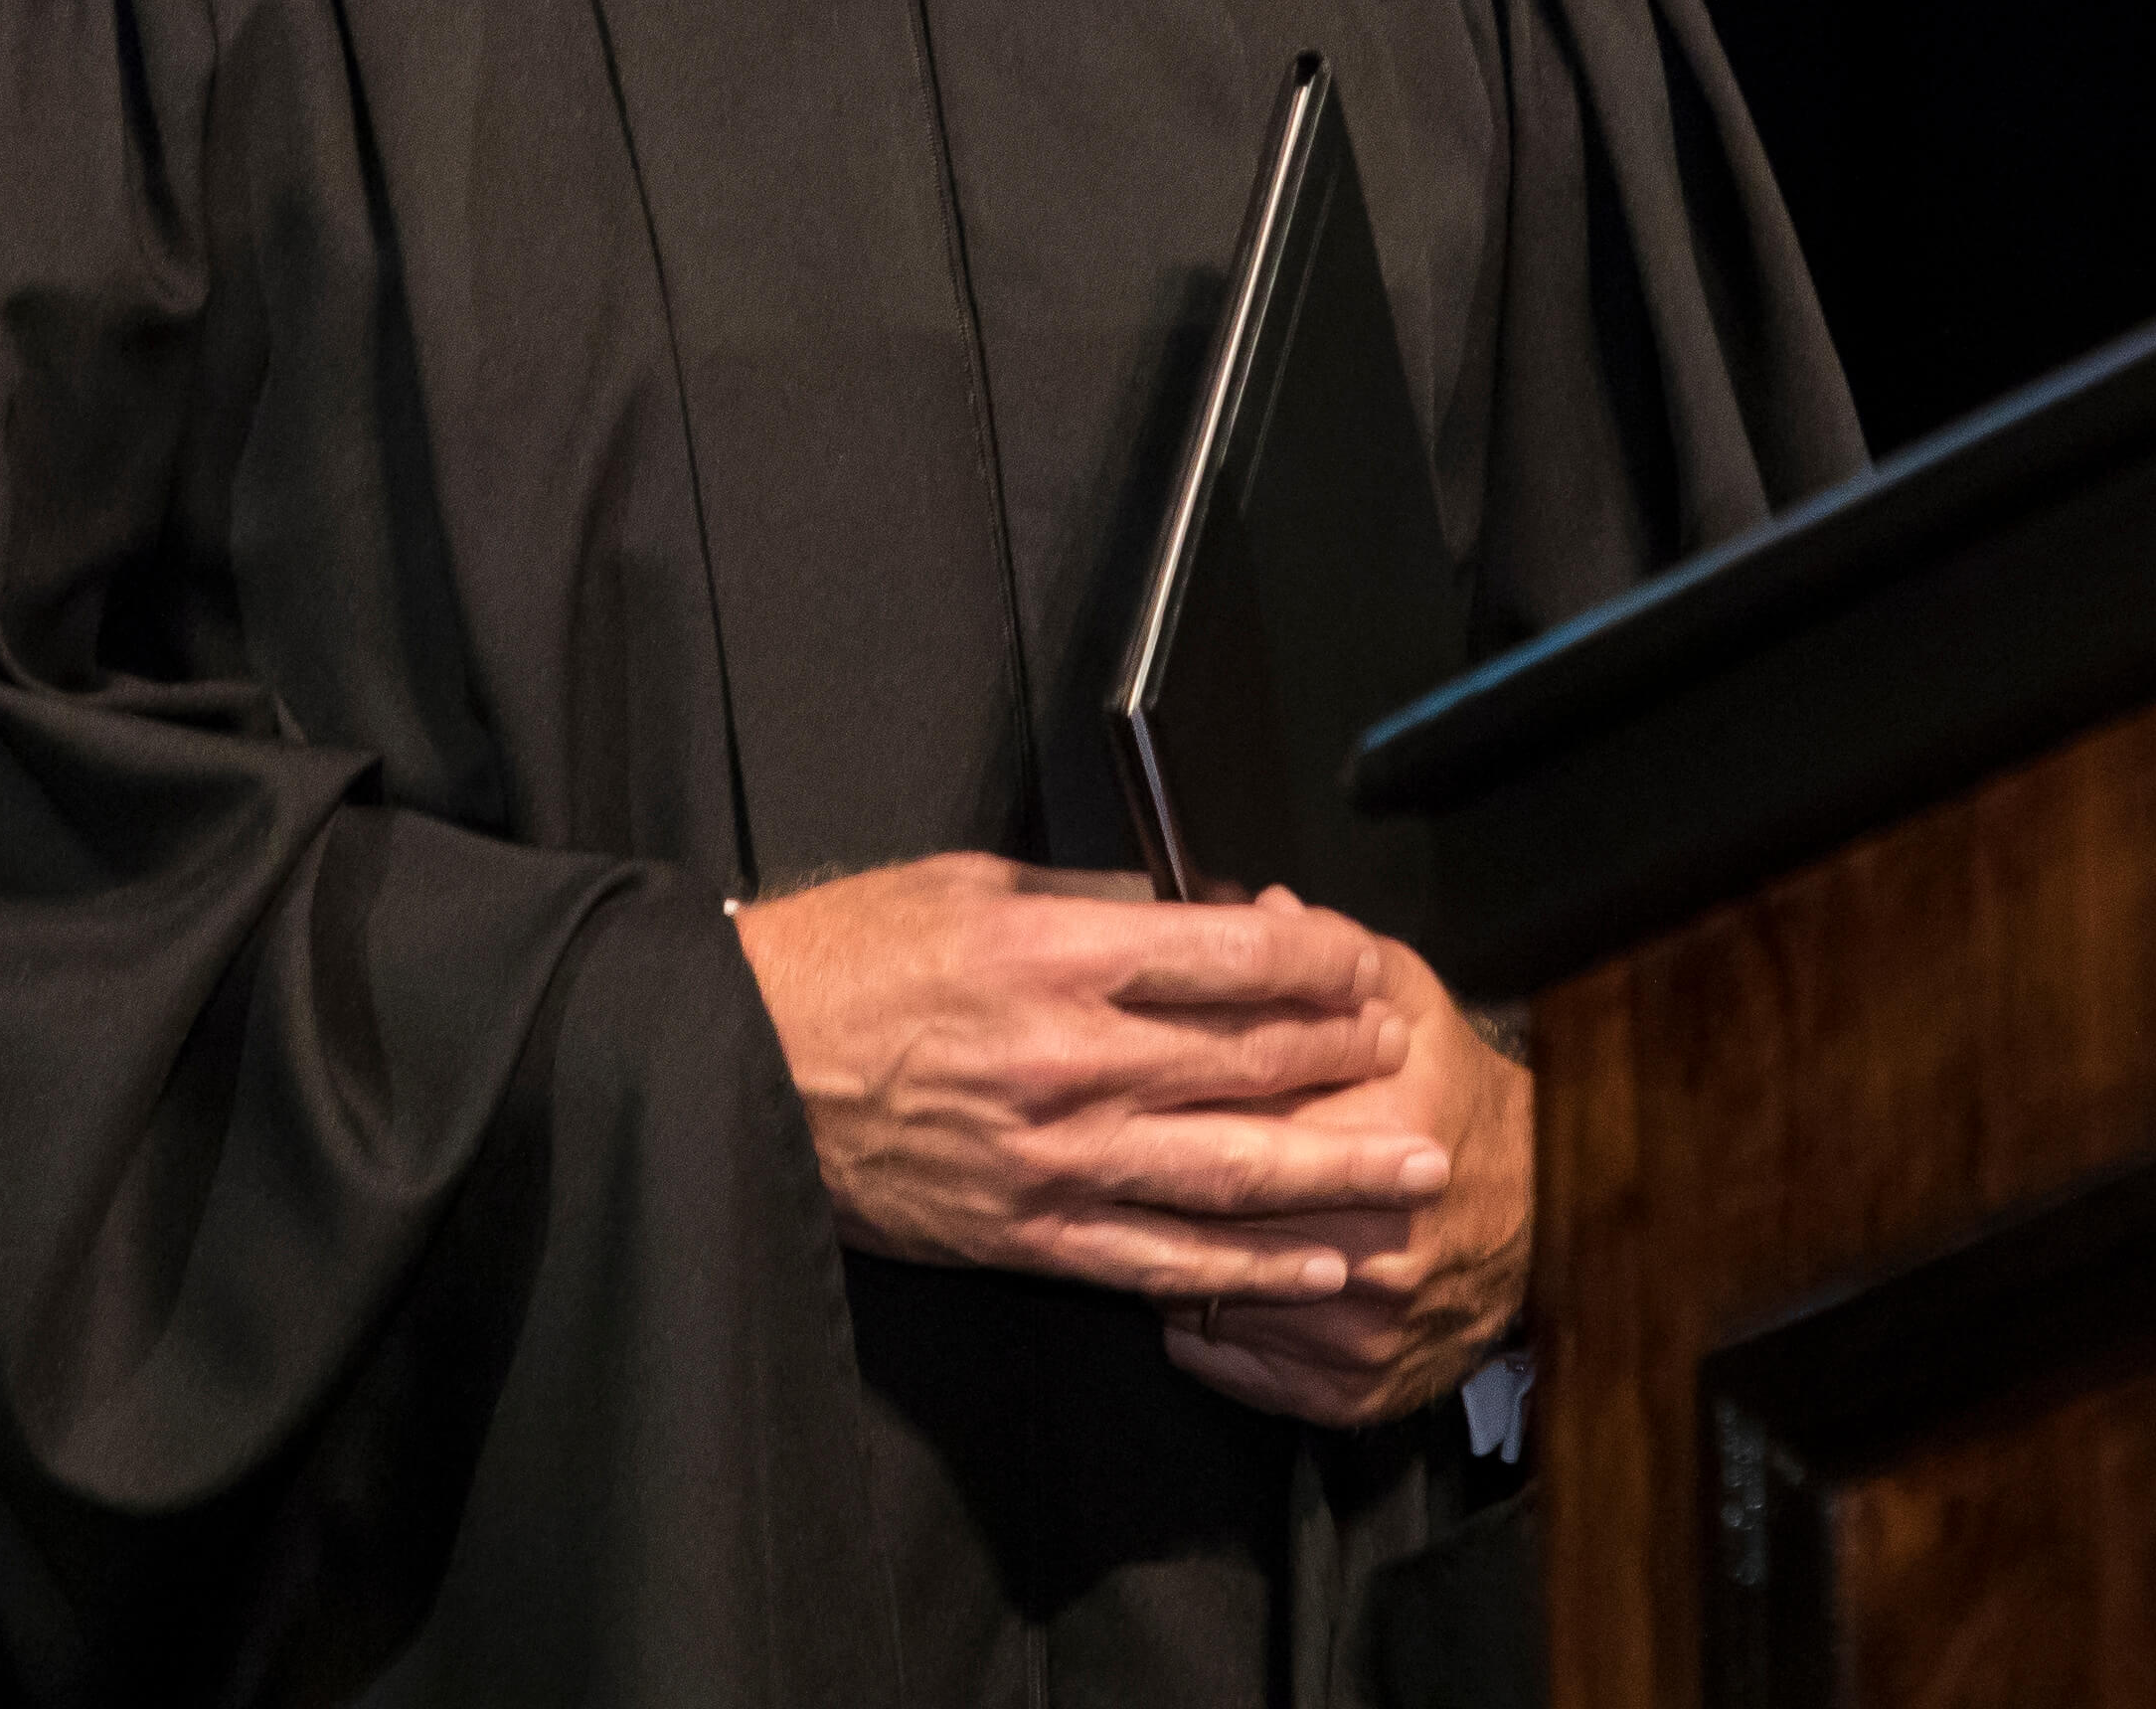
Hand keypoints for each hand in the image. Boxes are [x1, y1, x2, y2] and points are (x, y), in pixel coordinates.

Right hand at [731, 852, 1442, 1301]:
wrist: (738, 1066)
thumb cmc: (843, 962)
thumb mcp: (966, 885)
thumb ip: (1088, 901)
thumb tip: (1190, 911)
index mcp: (1056, 955)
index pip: (1228, 956)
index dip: (1317, 961)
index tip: (1366, 962)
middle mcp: (1069, 1059)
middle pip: (1247, 1059)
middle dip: (1345, 1056)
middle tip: (1410, 1049)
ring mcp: (1054, 1158)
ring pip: (1228, 1170)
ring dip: (1335, 1172)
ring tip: (1417, 1169)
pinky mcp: (1027, 1233)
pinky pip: (1159, 1260)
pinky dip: (1245, 1269)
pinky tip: (1311, 1268)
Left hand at [1157, 924, 1530, 1431]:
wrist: (1547, 1219)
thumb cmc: (1457, 1099)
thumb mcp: (1412, 999)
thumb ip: (1327, 950)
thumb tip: (1251, 909)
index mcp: (1388, 1134)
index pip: (1236, 1114)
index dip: (1167, 1093)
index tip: (1129, 1076)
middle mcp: (1377, 1244)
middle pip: (1210, 1212)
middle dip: (1152, 1180)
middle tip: (1122, 1147)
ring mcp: (1361, 1329)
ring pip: (1206, 1293)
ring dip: (1169, 1254)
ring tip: (1160, 1209)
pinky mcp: (1349, 1390)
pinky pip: (1226, 1361)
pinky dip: (1203, 1319)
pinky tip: (1205, 1274)